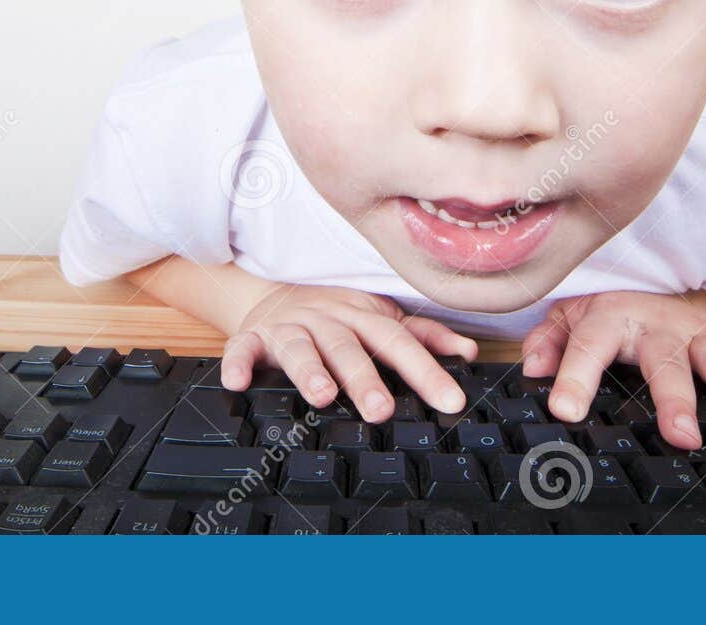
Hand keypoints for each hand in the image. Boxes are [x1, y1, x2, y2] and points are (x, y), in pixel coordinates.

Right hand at [219, 283, 478, 421]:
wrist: (274, 296)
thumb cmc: (336, 316)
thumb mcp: (380, 320)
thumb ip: (423, 337)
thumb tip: (468, 353)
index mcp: (363, 316)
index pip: (399, 343)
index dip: (426, 371)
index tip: (450, 400)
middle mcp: (327, 319)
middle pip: (349, 347)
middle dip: (365, 378)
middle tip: (382, 410)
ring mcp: (288, 328)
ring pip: (299, 347)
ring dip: (310, 370)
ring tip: (323, 396)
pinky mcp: (251, 339)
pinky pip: (241, 349)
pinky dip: (237, 364)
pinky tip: (238, 383)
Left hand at [520, 291, 705, 449]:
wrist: (643, 278)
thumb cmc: (604, 312)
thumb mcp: (565, 318)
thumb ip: (546, 342)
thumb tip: (531, 370)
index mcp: (610, 319)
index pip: (587, 348)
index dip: (575, 378)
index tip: (566, 411)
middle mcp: (658, 325)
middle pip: (667, 363)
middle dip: (677, 400)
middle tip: (683, 438)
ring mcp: (698, 332)